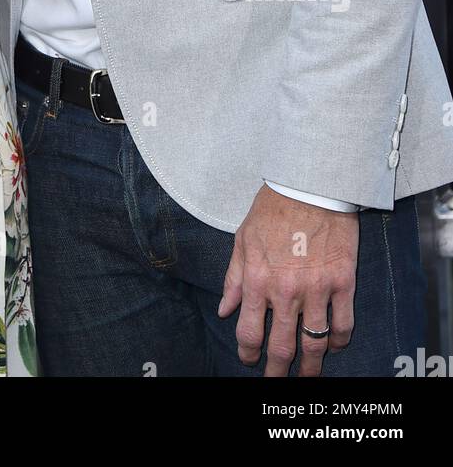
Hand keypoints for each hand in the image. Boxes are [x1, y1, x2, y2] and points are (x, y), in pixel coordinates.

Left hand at [218, 184, 357, 376]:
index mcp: (258, 280)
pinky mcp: (343, 282)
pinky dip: (338, 342)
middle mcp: (286, 291)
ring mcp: (317, 289)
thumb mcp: (243, 239)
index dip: (248, 354)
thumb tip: (225, 310)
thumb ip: (233, 279)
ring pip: (314, 343)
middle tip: (275, 381)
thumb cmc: (273, 209)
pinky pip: (342, 324)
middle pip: (282, 347)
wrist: (310, 185)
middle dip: (276, 370)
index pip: (250, 332)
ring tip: (307, 378)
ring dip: (310, 367)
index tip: (249, 360)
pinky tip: (333, 347)